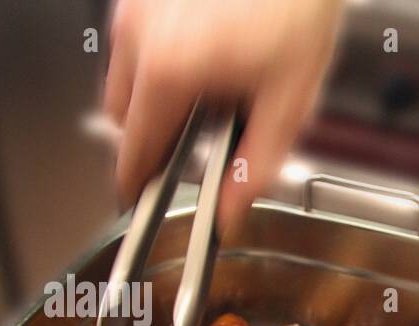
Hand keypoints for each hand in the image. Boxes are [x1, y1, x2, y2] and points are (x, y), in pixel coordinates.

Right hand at [104, 0, 343, 234]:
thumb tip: (229, 212)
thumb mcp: (289, 104)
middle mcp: (139, 34)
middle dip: (153, 134)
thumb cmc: (296, 9)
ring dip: (154, 94)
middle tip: (197, 140)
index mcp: (168, 70)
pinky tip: (207, 50)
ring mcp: (136, 6)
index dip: (137, 182)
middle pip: (122, 115)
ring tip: (212, 86)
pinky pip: (135, 39)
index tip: (141, 199)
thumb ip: (256, 168)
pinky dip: (158, 56)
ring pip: (123, 75)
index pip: (133, 148)